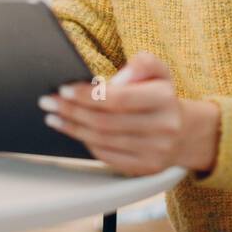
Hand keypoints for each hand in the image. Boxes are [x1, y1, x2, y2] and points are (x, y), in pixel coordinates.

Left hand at [39, 51, 219, 176]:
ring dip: (72, 127)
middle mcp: (162, 128)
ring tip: (53, 115)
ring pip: (102, 140)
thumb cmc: (161, 94)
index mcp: (164, 99)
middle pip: (105, 122)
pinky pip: (106, 156)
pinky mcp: (144, 168)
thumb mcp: (158, 70)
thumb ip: (142, 63)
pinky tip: (73, 130)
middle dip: (71, 110)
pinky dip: (85, 142)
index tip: (64, 88)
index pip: (118, 99)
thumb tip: (116, 79)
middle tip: (49, 101)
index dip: (88, 95)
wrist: (183, 131)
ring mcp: (154, 152)